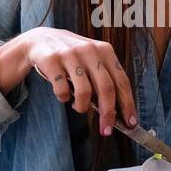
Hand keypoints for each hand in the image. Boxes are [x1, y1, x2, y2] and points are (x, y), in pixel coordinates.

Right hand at [0, 28, 136, 136]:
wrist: (40, 40)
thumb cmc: (73, 56)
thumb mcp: (92, 60)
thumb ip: (104, 80)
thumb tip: (117, 111)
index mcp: (105, 50)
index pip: (122, 81)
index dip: (127, 104)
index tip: (130, 122)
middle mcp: (89, 50)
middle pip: (106, 88)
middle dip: (108, 114)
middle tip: (106, 130)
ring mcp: (70, 54)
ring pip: (84, 91)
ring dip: (82, 107)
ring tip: (79, 107)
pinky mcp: (52, 60)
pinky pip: (62, 90)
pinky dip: (63, 98)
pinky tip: (63, 95)